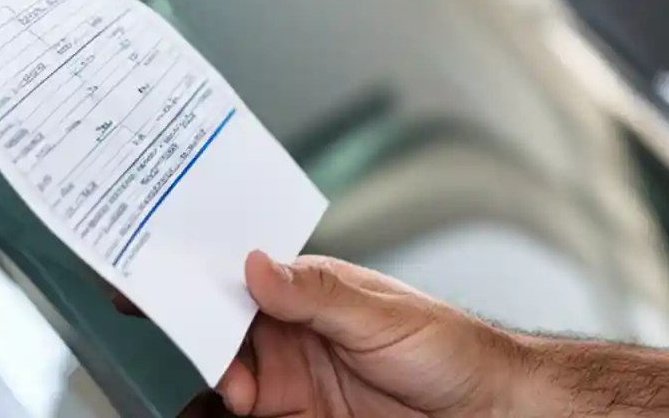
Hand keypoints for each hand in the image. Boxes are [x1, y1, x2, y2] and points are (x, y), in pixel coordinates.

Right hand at [214, 251, 522, 416]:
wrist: (490, 410)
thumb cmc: (451, 348)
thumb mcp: (381, 315)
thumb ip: (315, 293)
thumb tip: (256, 264)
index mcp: (309, 290)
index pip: (242, 284)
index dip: (206, 291)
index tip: (178, 301)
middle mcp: (294, 330)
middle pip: (226, 334)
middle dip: (206, 345)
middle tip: (210, 363)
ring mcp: (295, 377)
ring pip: (232, 378)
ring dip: (220, 385)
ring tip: (232, 396)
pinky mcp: (302, 416)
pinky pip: (254, 414)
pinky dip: (234, 410)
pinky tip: (234, 408)